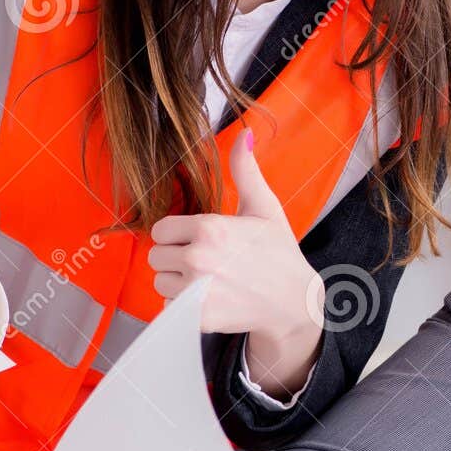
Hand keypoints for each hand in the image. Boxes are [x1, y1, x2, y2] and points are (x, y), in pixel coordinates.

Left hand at [148, 128, 323, 398]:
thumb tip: (245, 133)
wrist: (293, 301)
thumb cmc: (278, 252)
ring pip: (160, 282)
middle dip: (176, 258)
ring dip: (177, 282)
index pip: (161, 230)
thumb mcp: (264, 207)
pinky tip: (208, 298)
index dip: (177, 234)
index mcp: (209, 228)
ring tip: (207, 280)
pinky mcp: (197, 317)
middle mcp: (198, 259)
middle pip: (157, 256)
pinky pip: (169, 307)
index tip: (198, 240)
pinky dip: (184, 306)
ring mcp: (196, 291)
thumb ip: (245, 171)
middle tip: (206, 262)